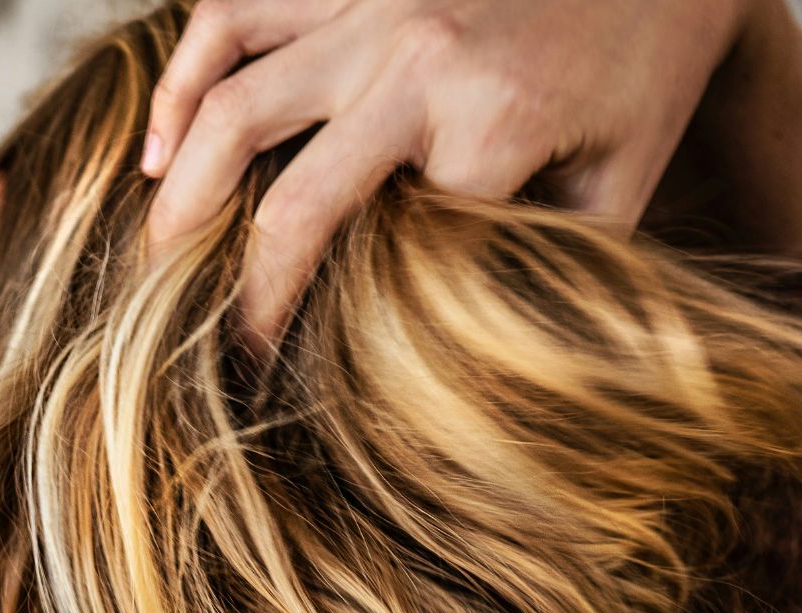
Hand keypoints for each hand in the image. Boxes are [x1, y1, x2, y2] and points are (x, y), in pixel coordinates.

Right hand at [142, 0, 760, 340]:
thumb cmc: (646, 75)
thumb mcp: (624, 184)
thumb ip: (547, 266)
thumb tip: (476, 366)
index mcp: (497, 118)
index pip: (397, 254)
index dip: (345, 325)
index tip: (309, 384)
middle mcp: (418, 56)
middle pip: (290, 197)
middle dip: (242, 292)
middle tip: (205, 354)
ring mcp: (371, 5)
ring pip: (233, 101)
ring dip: (182, 192)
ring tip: (155, 262)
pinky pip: (232, 14)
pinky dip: (182, 78)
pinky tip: (156, 147)